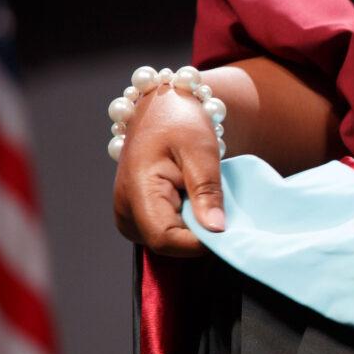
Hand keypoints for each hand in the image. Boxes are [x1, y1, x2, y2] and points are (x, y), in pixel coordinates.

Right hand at [112, 86, 226, 256]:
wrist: (161, 108)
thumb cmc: (179, 122)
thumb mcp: (200, 151)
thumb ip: (207, 191)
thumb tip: (215, 230)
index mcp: (137, 193)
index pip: (166, 239)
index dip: (199, 241)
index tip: (227, 228)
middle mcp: (126, 212)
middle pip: (168, 245)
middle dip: (200, 234)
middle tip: (221, 206)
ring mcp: (129, 218)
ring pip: (170, 242)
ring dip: (195, 228)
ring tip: (206, 198)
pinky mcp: (138, 218)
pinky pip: (167, 233)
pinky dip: (187, 223)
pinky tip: (196, 202)